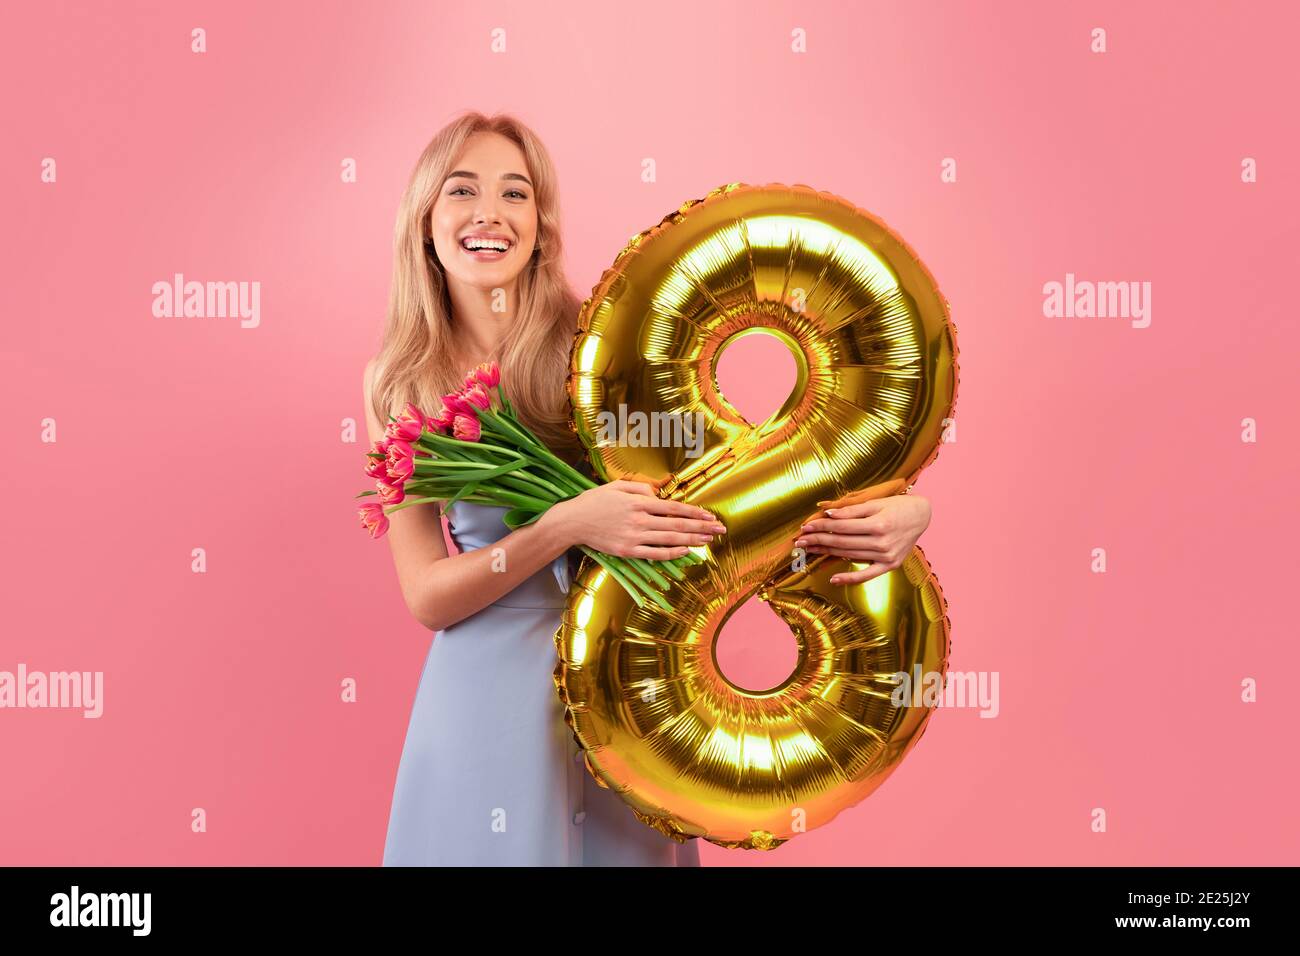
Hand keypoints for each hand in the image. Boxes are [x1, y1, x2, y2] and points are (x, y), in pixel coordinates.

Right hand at [543, 478, 726, 559]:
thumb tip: (659, 493)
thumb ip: (640, 487)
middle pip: (677, 524)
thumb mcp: (617, 485)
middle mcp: (639, 518)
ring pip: (670, 539)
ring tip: (709, 541)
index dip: (694, 512)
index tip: (709, 515)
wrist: (572, 521)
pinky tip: (685, 551)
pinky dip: (672, 553)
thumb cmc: (594, 501)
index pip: (674, 507)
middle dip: (701, 527)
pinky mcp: (628, 550)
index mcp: (638, 501)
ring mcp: (634, 536)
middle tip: (719, 529)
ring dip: (692, 540)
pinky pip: (654, 553)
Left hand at [794, 493, 931, 585]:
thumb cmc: (897, 506)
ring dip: (827, 553)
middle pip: (842, 542)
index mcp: (878, 524)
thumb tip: (828, 514)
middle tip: (800, 541)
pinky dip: (850, 578)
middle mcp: (882, 542)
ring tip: (810, 551)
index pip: (841, 526)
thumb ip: (852, 511)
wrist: (921, 516)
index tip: (806, 527)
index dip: (821, 526)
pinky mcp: (890, 565)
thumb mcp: (876, 503)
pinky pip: (867, 575)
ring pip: (850, 555)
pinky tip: (834, 579)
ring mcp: (886, 556)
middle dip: (819, 540)